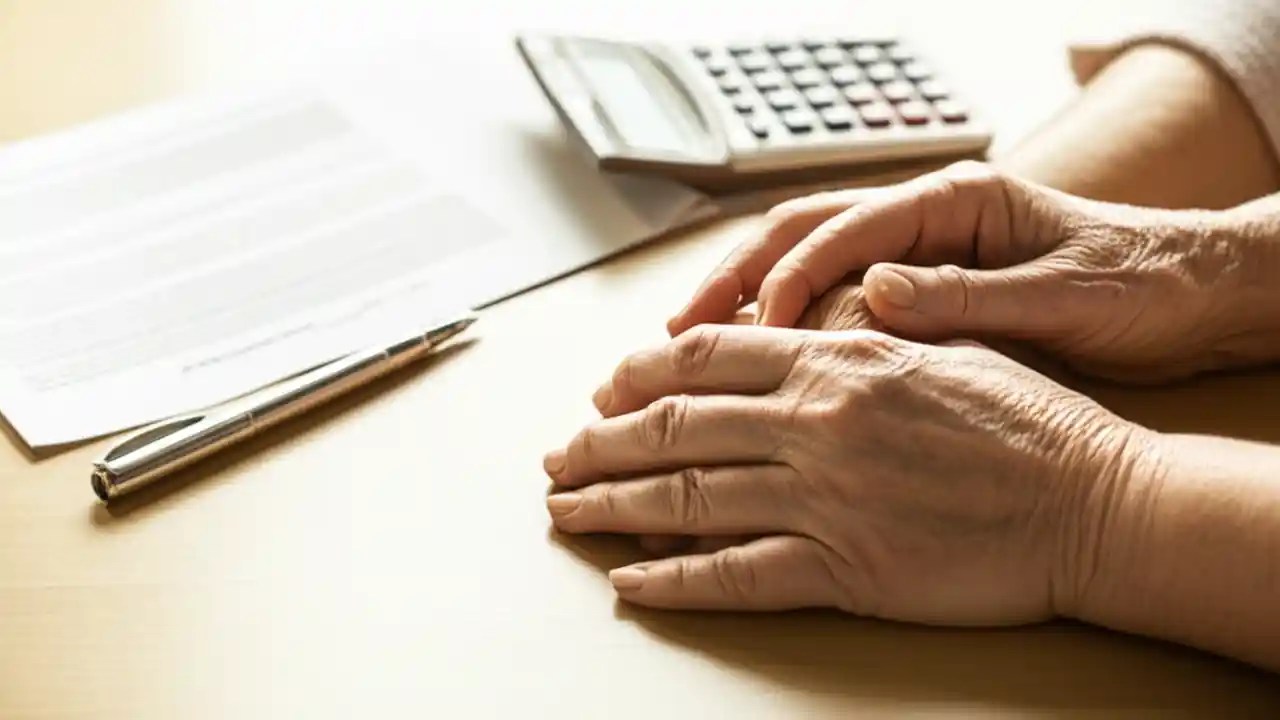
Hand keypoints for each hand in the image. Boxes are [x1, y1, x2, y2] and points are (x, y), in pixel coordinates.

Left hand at [542, 325, 1152, 620]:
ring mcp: (827, 497)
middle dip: (599, 446)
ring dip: (613, 507)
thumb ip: (853, 341)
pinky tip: (634, 584)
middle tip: (558, 461)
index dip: (637, 377)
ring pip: (687, 498)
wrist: (1097, 502)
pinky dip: (675, 582)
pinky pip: (737, 576)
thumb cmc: (1028, 424)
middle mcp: (816, 422)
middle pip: (674, 429)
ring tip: (566, 516)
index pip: (704, 358)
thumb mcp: (935, 350)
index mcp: (836, 360)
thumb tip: (783, 338)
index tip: (601, 394)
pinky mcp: (846, 569)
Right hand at [668, 161, 1279, 380]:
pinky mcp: (921, 279)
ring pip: (805, 258)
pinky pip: (833, 292)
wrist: (1194, 295)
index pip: (846, 229)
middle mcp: (927, 214)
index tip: (750, 333)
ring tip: (689, 342)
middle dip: (735, 279)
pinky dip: (787, 321)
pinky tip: (755, 357)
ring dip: (746, 298)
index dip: (790, 281)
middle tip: (677, 331)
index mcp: (958, 200)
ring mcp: (919, 245)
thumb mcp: (1061, 297)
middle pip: (802, 231)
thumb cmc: (1139, 288)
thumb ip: (969, 297)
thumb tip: (876, 294)